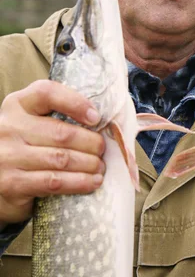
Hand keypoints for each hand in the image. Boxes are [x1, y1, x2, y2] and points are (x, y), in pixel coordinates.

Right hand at [0, 80, 105, 225]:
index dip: (75, 103)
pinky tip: (92, 182)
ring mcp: (8, 156)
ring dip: (88, 164)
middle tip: (103, 149)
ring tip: (100, 167)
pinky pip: (54, 181)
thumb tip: (98, 120)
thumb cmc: (22, 145)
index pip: (46, 93)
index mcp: (16, 105)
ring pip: (61, 159)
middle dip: (90, 142)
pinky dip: (78, 182)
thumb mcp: (30, 121)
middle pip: (60, 132)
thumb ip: (55, 114)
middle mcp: (8, 128)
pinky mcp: (12, 183)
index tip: (96, 117)